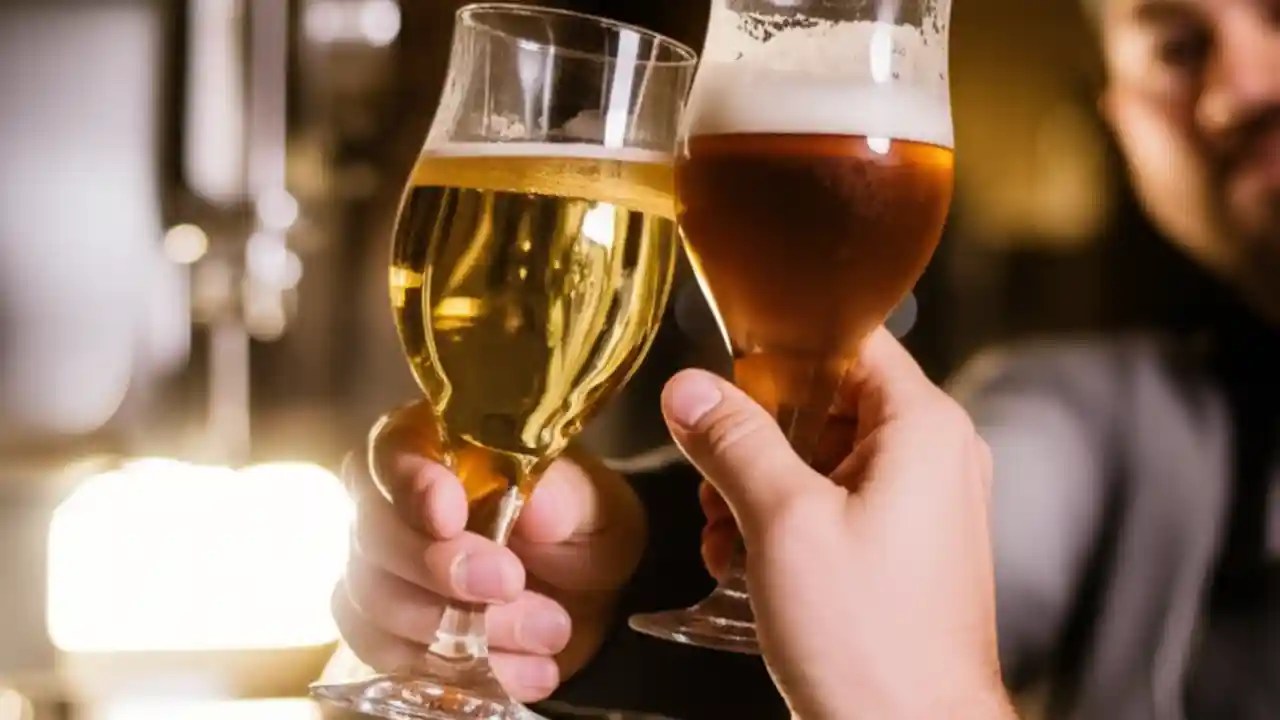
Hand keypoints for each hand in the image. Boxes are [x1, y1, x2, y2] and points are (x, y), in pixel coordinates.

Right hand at [332, 402, 645, 702]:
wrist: (590, 593)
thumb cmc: (581, 527)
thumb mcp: (592, 505)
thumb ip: (564, 499)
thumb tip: (536, 506)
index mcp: (436, 448)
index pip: (394, 454)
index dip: (413, 485)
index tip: (449, 514)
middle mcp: (392, 505)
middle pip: (372, 534)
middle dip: (438, 567)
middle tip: (510, 584)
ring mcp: (381, 572)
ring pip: (374, 603)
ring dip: (458, 628)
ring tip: (547, 633)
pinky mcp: (388, 633)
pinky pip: (389, 659)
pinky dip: (458, 673)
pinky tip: (527, 673)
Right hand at [669, 329, 1012, 719]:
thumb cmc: (872, 642)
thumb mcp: (783, 522)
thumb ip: (734, 442)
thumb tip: (690, 391)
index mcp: (921, 428)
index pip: (848, 342)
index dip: (781, 354)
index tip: (729, 380)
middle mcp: (931, 458)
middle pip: (825, 403)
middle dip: (757, 438)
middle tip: (715, 476)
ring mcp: (918, 507)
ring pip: (820, 459)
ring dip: (759, 487)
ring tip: (724, 532)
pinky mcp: (897, 550)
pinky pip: (831, 507)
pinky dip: (782, 524)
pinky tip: (743, 560)